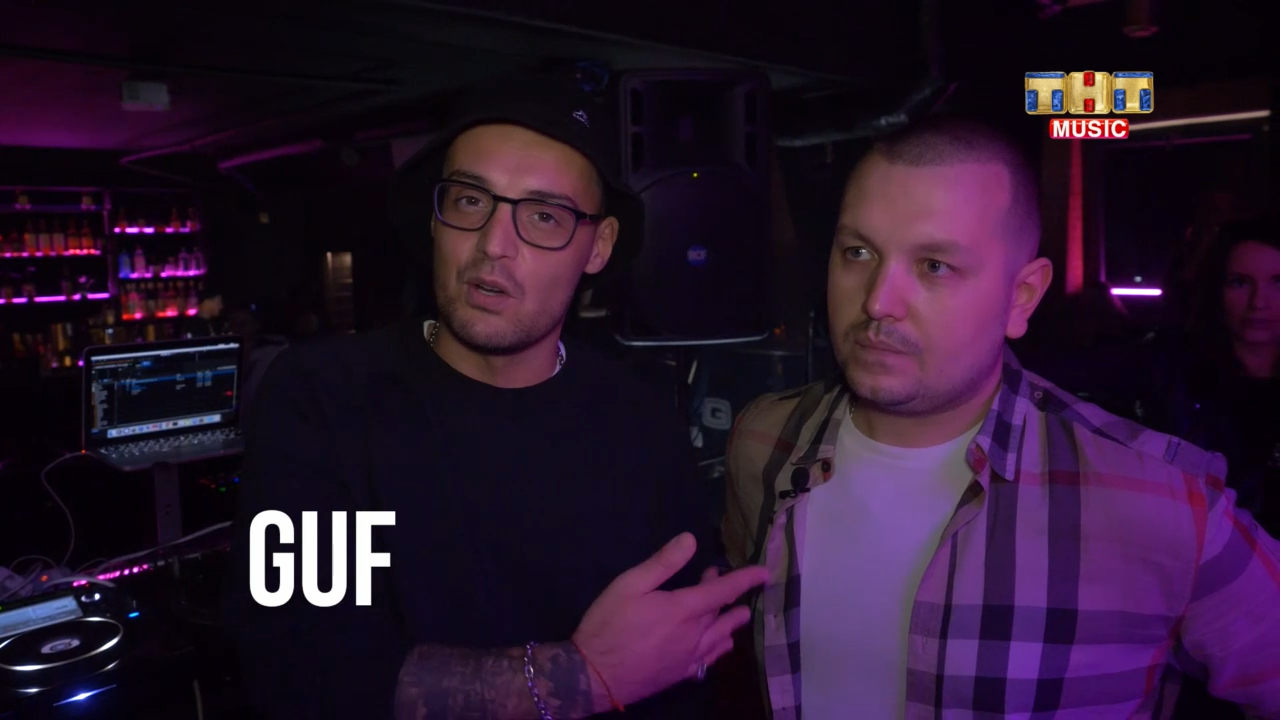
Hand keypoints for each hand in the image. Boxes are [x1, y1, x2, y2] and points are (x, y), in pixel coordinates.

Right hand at [570, 532, 768, 708]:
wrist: (593, 676)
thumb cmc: (608, 625)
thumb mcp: (629, 585)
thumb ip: (662, 563)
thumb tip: (690, 540)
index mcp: (683, 609)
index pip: (724, 591)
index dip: (745, 580)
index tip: (764, 573)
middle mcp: (694, 635)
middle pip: (722, 614)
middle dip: (727, 595)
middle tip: (715, 579)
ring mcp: (689, 658)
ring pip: (722, 640)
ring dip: (729, 624)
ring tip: (734, 615)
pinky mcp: (680, 676)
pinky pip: (710, 661)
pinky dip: (718, 648)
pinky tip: (715, 645)